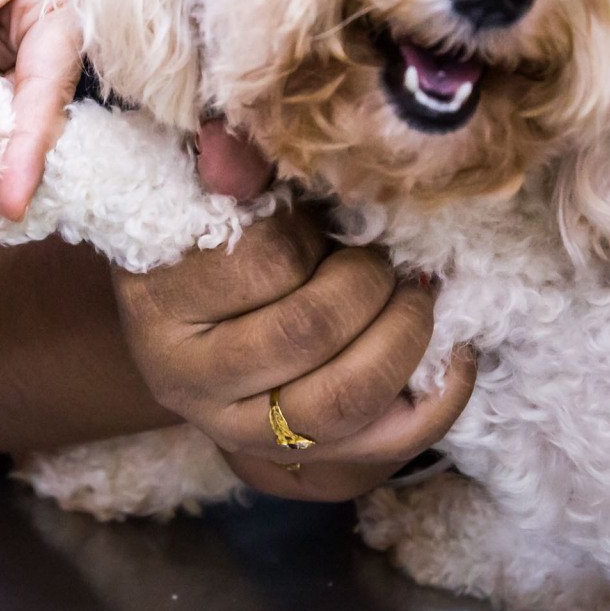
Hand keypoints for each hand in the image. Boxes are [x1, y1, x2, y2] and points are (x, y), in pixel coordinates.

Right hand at [112, 198, 475, 502]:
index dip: (311, 231)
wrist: (194, 325)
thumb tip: (233, 144)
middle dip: (368, 285)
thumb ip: (234, 163)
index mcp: (156, 307)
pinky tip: (452, 353)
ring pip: (342, 402)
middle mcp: (187, 384)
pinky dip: (434, 399)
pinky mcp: (300, 466)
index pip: (262, 262)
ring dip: (402, 337)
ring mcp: (241, 436)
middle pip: (305, 336)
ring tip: (415, 295)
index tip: (318, 214)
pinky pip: (382, 448)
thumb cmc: (214, 243)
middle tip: (384, 257)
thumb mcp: (214, 195)